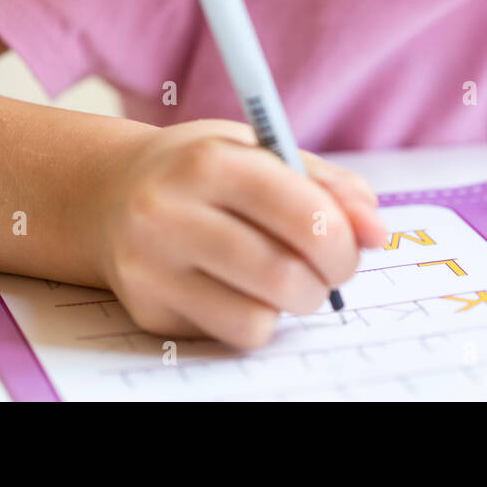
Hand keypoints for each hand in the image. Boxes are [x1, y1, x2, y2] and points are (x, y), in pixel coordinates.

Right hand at [86, 119, 386, 349]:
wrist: (109, 193)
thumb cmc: (204, 171)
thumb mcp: (263, 152)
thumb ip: (328, 187)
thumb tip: (376, 232)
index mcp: (208, 161)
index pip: (299, 210)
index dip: (342, 237)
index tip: (352, 243)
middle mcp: (170, 213)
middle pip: (283, 273)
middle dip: (327, 278)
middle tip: (329, 268)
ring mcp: (152, 267)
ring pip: (258, 316)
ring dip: (293, 303)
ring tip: (286, 275)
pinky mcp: (148, 310)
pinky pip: (232, 334)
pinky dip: (257, 319)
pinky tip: (242, 288)